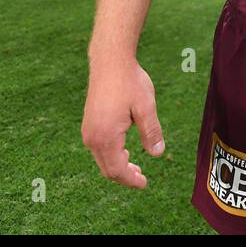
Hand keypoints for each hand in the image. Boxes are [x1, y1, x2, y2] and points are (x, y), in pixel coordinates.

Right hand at [81, 59, 164, 188]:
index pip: (117, 170)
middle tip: (142, 178)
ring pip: (102, 160)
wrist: (110, 62)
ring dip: (118, 166)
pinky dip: (111, 156)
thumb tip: (157, 154)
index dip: (131, 180)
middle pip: (107, 169)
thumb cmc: (129, 82)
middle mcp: (92, 138)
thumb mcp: (146, 107)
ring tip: (136, 166)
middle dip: (124, 176)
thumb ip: (151, 132)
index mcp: (106, 137)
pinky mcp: (89, 124)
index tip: (145, 184)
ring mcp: (88, 131)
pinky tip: (125, 152)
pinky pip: (98, 149)